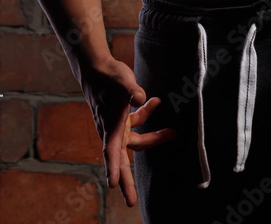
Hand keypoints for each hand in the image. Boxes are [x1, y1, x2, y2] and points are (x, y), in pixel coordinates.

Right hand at [81, 58, 176, 206]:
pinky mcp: (121, 116)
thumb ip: (132, 90)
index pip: (111, 150)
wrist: (97, 67)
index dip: (113, 168)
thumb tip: (141, 97)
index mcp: (110, 124)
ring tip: (173, 132)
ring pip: (135, 140)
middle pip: (121, 158)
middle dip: (127, 180)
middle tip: (131, 202)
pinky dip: (147, 114)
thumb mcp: (121, 80)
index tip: (113, 185)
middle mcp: (112, 129)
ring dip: (154, 137)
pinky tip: (156, 101)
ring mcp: (116, 124)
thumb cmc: (108, 76)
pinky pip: (136, 122)